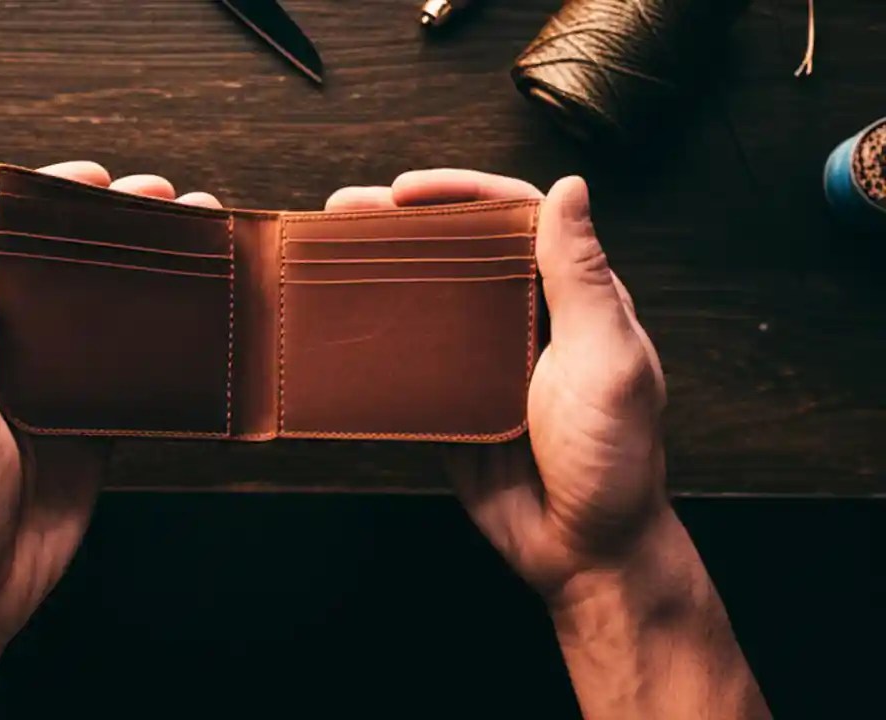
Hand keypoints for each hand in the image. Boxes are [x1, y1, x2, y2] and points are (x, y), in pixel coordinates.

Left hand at [0, 161, 225, 647]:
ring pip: (101, 317)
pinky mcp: (89, 429)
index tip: (92, 179)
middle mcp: (8, 355)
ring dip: (143, 279)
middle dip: (112, 230)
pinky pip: (128, 377)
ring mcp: (51, 391)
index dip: (45, 204)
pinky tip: (196, 322)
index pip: (0, 247)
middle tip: (166, 201)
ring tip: (196, 243)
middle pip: (62, 272)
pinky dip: (161, 347)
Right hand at [324, 171, 667, 602]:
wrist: (585, 551)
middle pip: (459, 247)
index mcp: (569, 297)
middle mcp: (525, 317)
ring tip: (322, 251)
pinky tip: (337, 322)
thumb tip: (569, 187)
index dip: (461, 193)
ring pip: (427, 295)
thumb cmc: (613, 459)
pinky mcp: (453, 401)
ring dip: (378, 268)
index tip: (405, 191)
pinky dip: (374, 335)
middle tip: (341, 209)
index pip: (514, 217)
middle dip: (399, 222)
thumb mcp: (607, 362)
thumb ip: (581, 279)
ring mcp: (485, 359)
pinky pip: (409, 357)